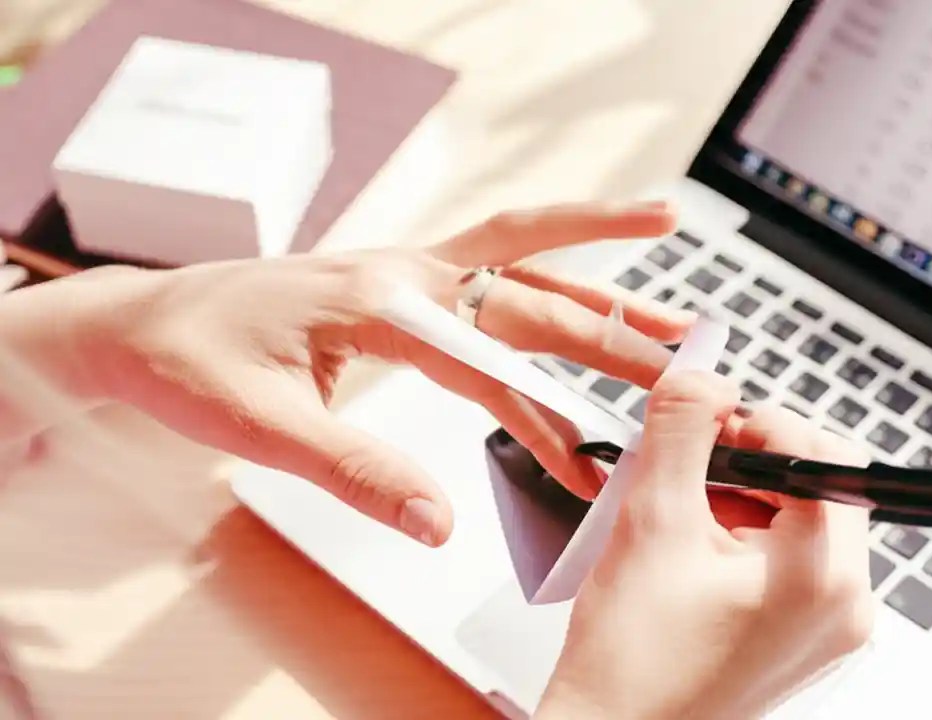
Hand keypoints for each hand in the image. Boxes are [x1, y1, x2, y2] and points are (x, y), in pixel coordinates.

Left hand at [0, 202, 688, 546]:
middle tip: (687, 354)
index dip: (542, 422)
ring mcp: (405, 265)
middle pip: (531, 291)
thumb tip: (435, 520)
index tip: (588, 470)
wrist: (143, 321)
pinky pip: (494, 258)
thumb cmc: (189, 361)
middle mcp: (403, 268)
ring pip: (524, 257)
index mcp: (375, 297)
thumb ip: (354, 470)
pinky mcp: (402, 278)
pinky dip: (552, 263)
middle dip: (613, 328)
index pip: (486, 363)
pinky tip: (584, 279)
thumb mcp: (261, 426)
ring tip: (671, 282)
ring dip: (601, 271)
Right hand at [536, 372, 875, 719]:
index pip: (821, 451)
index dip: (760, 422)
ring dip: (745, 499)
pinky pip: (794, 558)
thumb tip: (705, 378)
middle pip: (820, 481)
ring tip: (684, 525)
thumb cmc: (632, 664)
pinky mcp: (809, 637)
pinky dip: (749, 537)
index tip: (709, 423)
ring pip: (804, 517)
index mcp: (823, 576)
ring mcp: (833, 626)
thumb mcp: (652, 521)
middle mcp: (846, 605)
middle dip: (752, 463)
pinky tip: (696, 554)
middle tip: (691, 473)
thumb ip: (681, 431)